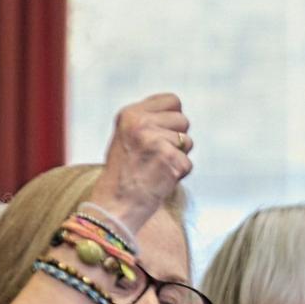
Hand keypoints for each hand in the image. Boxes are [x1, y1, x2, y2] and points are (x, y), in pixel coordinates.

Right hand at [91, 93, 193, 233]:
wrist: (116, 204)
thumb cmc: (124, 172)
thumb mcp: (127, 136)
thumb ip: (149, 120)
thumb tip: (178, 114)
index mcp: (130, 114)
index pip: (172, 100)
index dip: (172, 118)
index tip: (160, 134)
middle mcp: (141, 124)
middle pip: (183, 120)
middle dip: (176, 139)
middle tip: (156, 155)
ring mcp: (156, 141)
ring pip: (188, 142)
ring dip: (178, 157)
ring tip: (156, 167)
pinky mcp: (170, 160)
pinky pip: (188, 164)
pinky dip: (179, 175)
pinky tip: (160, 179)